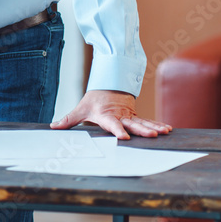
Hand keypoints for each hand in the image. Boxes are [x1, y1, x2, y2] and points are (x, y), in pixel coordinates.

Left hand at [50, 89, 172, 140]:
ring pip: (143, 121)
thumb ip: (68, 119)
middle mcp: (120, 115)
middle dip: (142, 130)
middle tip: (152, 136)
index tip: (124, 137)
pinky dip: (157, 124)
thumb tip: (53, 126)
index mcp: (106, 115)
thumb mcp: (80, 108)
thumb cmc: (94, 99)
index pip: (112, 124)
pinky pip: (147, 120)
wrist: (107, 84)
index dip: (118, 130)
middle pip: (132, 123)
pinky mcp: (135, 115)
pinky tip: (167, 129)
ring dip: (153, 127)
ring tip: (164, 132)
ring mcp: (129, 115)